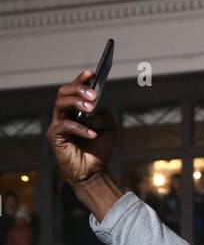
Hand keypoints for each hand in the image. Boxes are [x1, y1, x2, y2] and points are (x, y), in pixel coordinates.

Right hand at [47, 71, 119, 203]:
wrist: (94, 172)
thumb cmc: (99, 149)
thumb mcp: (109, 128)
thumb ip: (104, 114)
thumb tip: (93, 109)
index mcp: (75, 109)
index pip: (73, 89)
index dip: (81, 79)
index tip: (92, 72)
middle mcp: (64, 114)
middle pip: (63, 92)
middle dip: (78, 89)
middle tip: (93, 95)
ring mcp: (57, 124)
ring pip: (60, 104)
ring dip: (76, 103)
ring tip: (92, 109)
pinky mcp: (54, 137)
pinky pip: (65, 126)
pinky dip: (80, 129)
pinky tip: (92, 135)